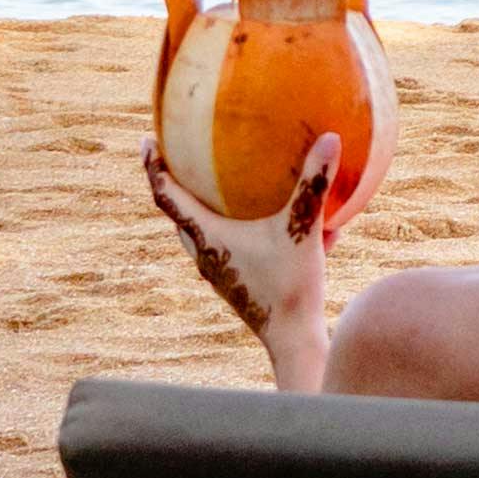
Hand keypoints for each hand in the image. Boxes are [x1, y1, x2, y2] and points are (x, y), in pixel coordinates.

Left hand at [144, 131, 348, 384]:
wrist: (292, 340)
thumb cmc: (289, 286)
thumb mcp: (302, 229)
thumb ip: (313, 185)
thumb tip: (330, 137)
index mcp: (206, 238)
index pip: (167, 196)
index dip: (154, 166)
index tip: (148, 141)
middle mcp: (205, 255)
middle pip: (180, 216)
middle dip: (178, 186)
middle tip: (181, 158)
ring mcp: (219, 272)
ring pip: (203, 234)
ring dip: (209, 210)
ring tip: (225, 187)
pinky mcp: (237, 283)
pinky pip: (231, 248)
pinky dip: (242, 230)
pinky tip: (281, 222)